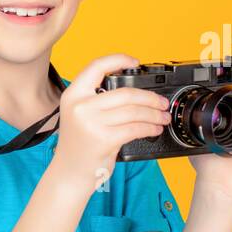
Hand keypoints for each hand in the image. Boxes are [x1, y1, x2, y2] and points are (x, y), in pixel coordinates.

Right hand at [52, 54, 171, 187]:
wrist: (69, 172)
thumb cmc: (79, 144)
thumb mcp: (79, 115)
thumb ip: (97, 100)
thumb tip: (133, 89)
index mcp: (73, 95)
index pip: (96, 66)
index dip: (118, 59)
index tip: (135, 62)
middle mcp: (80, 106)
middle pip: (125, 92)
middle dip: (150, 97)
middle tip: (162, 102)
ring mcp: (91, 123)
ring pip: (134, 111)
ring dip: (154, 114)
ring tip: (162, 117)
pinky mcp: (104, 139)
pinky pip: (135, 128)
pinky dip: (150, 127)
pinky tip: (154, 129)